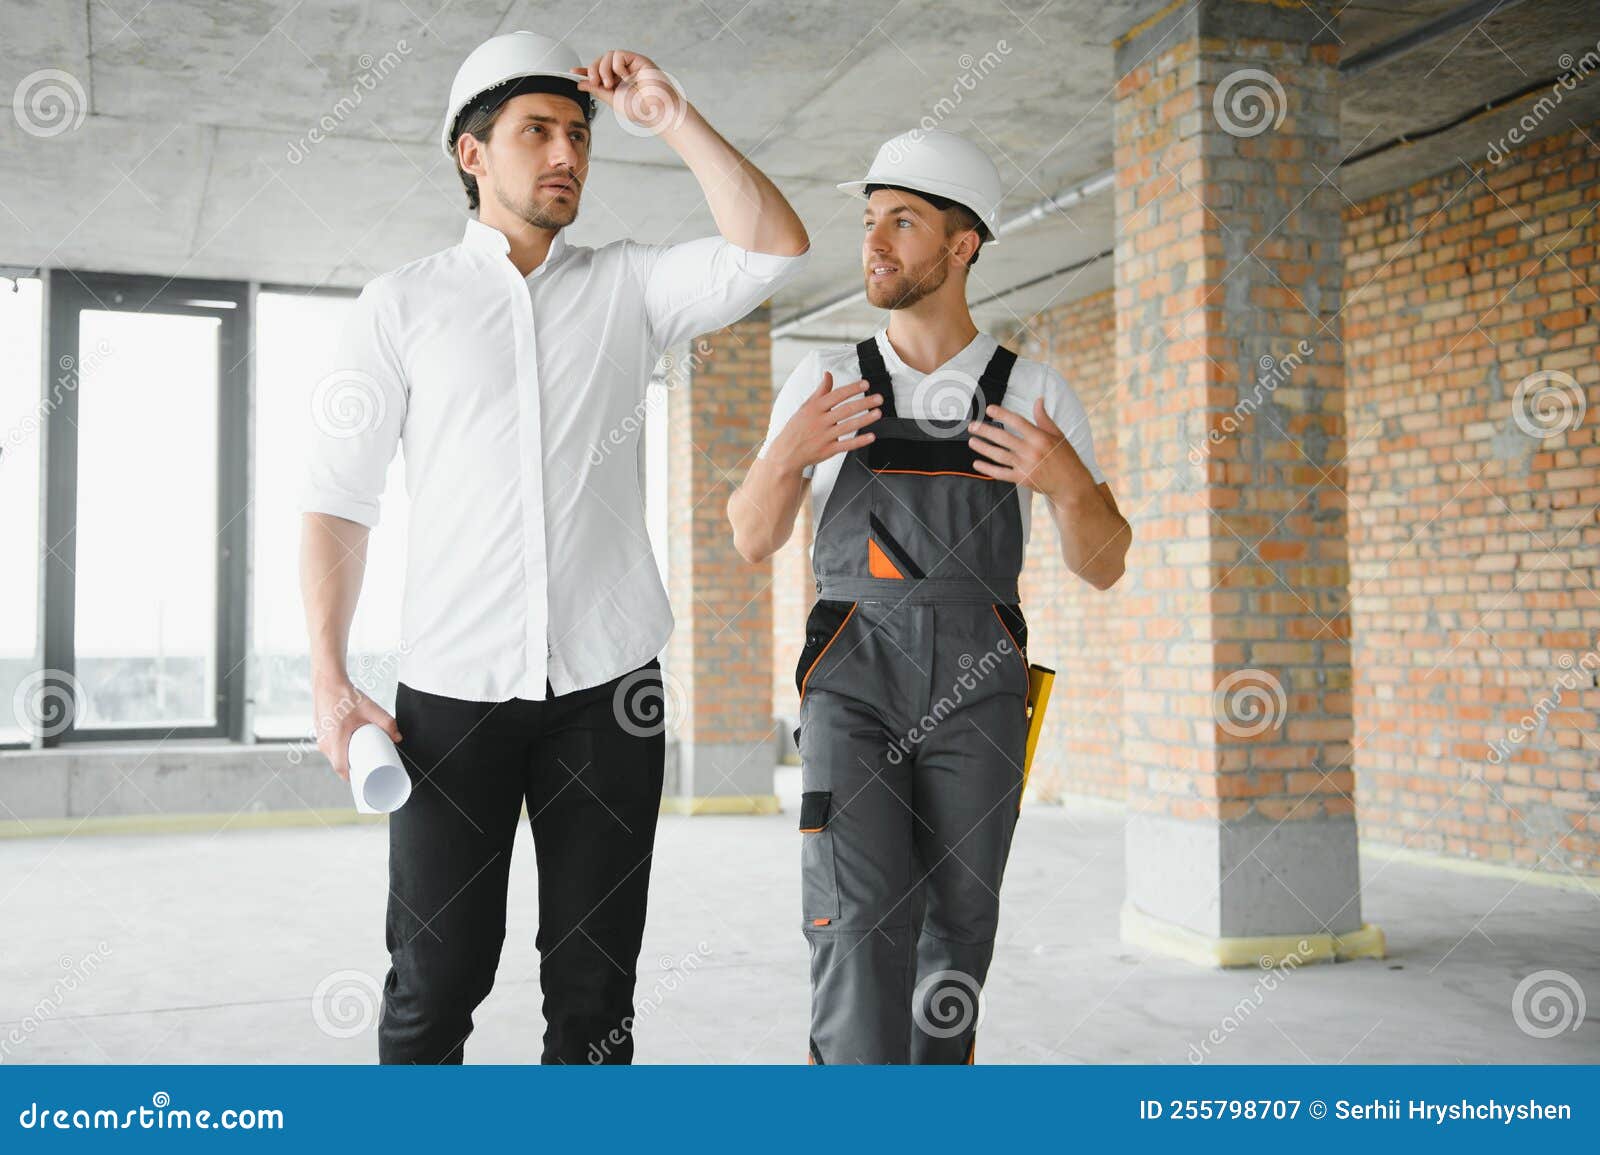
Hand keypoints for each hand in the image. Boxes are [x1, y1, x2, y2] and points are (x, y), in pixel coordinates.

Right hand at [311, 675, 401, 782]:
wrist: (327, 681)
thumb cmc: (347, 696)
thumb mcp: (370, 709)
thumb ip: (387, 723)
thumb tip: (398, 738)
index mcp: (335, 740)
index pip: (341, 768)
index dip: (352, 778)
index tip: (364, 781)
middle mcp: (324, 742)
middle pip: (338, 764)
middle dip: (352, 770)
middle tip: (368, 771)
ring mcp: (320, 737)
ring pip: (333, 756)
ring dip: (345, 760)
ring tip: (361, 762)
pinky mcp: (320, 732)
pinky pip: (329, 749)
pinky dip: (338, 753)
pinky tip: (348, 753)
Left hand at [572, 50, 681, 119]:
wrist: (657, 111)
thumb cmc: (641, 110)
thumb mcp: (612, 100)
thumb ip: (597, 90)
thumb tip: (581, 83)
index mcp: (617, 83)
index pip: (598, 72)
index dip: (585, 70)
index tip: (573, 71)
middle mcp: (623, 73)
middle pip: (600, 61)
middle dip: (593, 70)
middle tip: (596, 82)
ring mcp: (631, 66)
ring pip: (608, 56)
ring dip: (604, 69)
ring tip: (610, 84)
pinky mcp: (638, 60)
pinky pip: (619, 55)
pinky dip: (618, 66)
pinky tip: (625, 77)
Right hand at [768, 372, 882, 472]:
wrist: (786, 453)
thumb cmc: (797, 428)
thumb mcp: (805, 407)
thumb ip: (820, 391)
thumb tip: (828, 374)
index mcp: (814, 408)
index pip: (836, 395)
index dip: (852, 389)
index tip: (865, 384)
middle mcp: (820, 421)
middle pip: (845, 410)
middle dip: (864, 403)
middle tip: (878, 398)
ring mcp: (824, 437)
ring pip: (848, 426)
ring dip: (865, 419)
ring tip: (878, 413)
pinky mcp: (828, 450)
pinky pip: (846, 445)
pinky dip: (859, 441)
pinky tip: (871, 436)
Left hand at [968, 399, 1093, 502]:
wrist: (1070, 484)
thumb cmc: (1065, 457)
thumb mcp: (1058, 435)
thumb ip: (1044, 418)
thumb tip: (1038, 400)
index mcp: (1040, 437)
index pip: (1017, 421)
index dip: (1002, 414)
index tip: (989, 409)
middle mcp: (1031, 451)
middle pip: (1003, 438)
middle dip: (985, 431)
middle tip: (972, 426)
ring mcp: (1025, 466)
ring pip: (999, 455)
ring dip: (983, 448)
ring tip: (971, 441)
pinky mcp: (1022, 479)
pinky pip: (1001, 473)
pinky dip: (987, 469)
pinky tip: (977, 464)